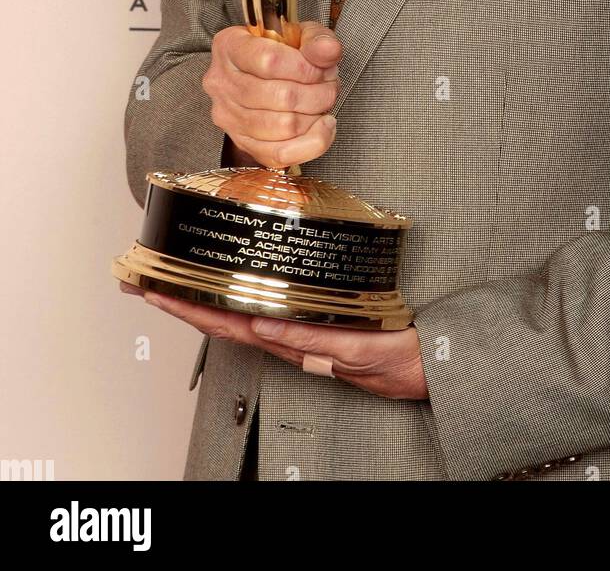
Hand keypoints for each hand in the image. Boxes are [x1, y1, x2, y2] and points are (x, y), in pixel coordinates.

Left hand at [120, 284, 428, 399]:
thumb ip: (314, 341)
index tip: (156, 292)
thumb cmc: (396, 360)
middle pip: (222, 318)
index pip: (229, 324)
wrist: (430, 367)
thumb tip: (267, 327)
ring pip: (239, 314)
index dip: (190, 308)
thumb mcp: (358, 350)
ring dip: (203, 297)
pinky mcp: (315, 322)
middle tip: (145, 280)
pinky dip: (239, 297)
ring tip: (174, 277)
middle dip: (181, 299)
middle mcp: (290, 339)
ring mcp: (299, 332)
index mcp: (294, 344)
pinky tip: (230, 284)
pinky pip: (266, 309)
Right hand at [204, 22, 341, 170]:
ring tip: (323, 102)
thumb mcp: (300, 33)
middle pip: (280, 96)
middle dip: (318, 93)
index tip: (322, 68)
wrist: (266, 74)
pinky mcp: (242, 143)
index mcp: (229, 46)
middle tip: (329, 85)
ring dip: (316, 115)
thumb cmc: (281, 52)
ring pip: (283, 127)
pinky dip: (312, 143)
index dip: (306, 68)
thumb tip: (328, 50)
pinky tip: (321, 126)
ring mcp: (228, 117)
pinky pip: (280, 154)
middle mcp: (221, 83)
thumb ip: (317, 39)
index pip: (269, 61)